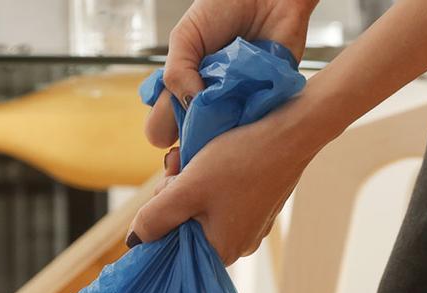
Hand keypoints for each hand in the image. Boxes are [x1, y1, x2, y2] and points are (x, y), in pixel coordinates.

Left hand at [130, 100, 315, 265]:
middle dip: (176, 195)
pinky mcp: (260, 207)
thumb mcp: (187, 187)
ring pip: (203, 211)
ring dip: (191, 185)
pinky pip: (224, 201)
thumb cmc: (239, 160)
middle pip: (187, 227)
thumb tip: (135, 240)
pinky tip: (214, 159)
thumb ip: (155, 217)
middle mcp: (239, 246)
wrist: (291, 132)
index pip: (173, 246)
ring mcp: (252, 227)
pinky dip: (212, 182)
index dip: (161, 216)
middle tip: (179, 164)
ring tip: (196, 157)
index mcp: (221, 250)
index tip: (168, 185)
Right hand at [144, 0, 317, 148]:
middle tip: (199, 132)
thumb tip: (189, 108)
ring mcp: (235, 108)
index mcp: (181, 90)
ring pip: (222, 144)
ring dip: (222, 137)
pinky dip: (251, 120)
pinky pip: (255, 127)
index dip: (164, 132)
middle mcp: (206, 104)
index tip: (171, 130)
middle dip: (191, 144)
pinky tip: (250, 104)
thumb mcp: (185, 37)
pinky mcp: (265, 104)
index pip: (161, 128)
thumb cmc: (223, 8)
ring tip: (227, 114)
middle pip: (190, 144)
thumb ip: (177, 74)